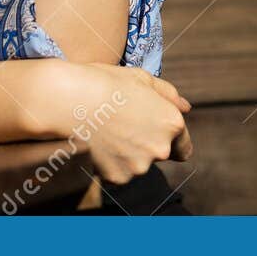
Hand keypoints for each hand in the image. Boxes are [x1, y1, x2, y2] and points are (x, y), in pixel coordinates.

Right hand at [63, 62, 193, 184]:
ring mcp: (138, 166)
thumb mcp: (142, 78)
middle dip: (146, 144)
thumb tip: (186, 107)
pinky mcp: (117, 177)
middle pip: (159, 155)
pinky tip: (98, 143)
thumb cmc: (106, 83)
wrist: (70, 100)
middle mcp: (160, 148)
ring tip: (107, 131)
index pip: (184, 147)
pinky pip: (118, 172)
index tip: (152, 132)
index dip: (171, 141)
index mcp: (172, 123)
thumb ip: (168, 95)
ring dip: (128, 154)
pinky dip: (110, 162)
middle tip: (123, 125)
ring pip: (138, 164)